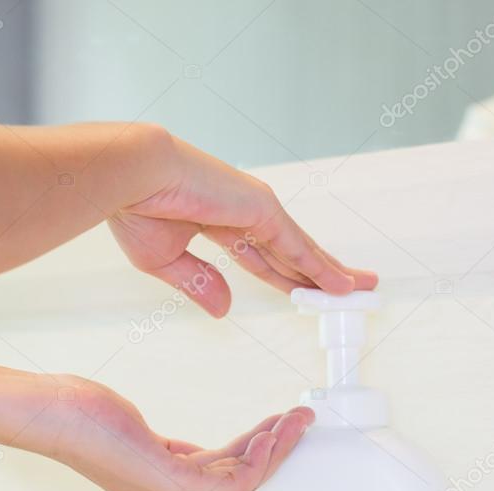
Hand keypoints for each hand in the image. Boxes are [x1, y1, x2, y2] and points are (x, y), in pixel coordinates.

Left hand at [32, 375, 312, 490]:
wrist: (55, 416)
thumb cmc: (85, 420)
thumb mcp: (143, 436)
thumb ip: (179, 451)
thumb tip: (208, 453)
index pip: (223, 481)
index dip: (257, 455)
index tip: (277, 431)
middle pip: (238, 482)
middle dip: (275, 449)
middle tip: (299, 422)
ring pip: (242, 481)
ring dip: (275, 448)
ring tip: (295, 420)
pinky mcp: (170, 484)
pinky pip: (231, 479)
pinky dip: (257, 455)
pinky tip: (268, 433)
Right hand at [109, 129, 376, 316]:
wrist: (134, 178)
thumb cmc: (137, 208)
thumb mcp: (165, 260)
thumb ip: (199, 283)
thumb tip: (225, 309)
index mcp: (216, 220)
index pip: (259, 256)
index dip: (283, 276)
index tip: (301, 290)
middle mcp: (241, 212)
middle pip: (290, 252)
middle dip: (317, 272)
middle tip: (345, 288)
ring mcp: (255, 209)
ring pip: (300, 251)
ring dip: (329, 271)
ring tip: (358, 289)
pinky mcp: (262, 210)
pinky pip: (297, 248)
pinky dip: (321, 267)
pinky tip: (342, 283)